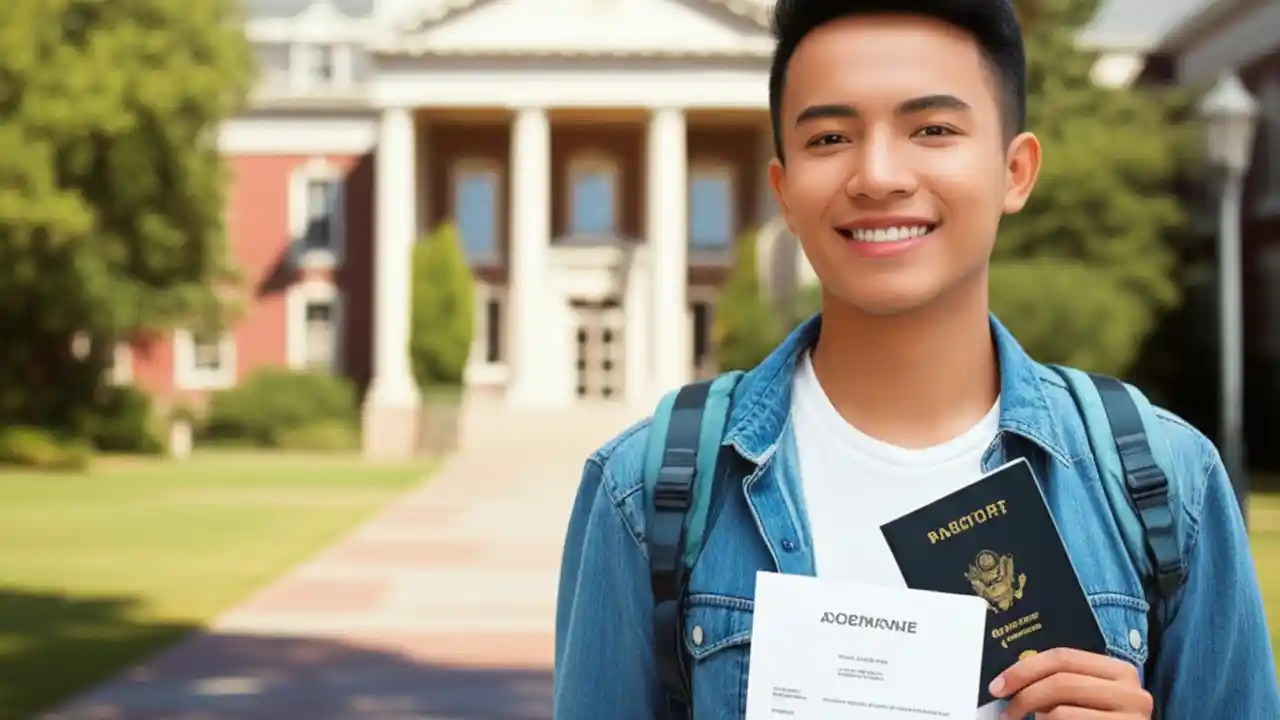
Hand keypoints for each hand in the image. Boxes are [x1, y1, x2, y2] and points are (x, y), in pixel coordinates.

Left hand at [988, 647, 1151, 718]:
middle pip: (1059, 682)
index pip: (1062, 657)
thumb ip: (1062, 683)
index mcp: (1120, 671)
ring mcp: (1131, 719)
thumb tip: (1013, 681)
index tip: (998, 686)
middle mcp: (1132, 692)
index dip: (1024, 669)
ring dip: (1037, 719)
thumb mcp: (1087, 696)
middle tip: (1005, 713)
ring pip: (1060, 712)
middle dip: (1023, 696)